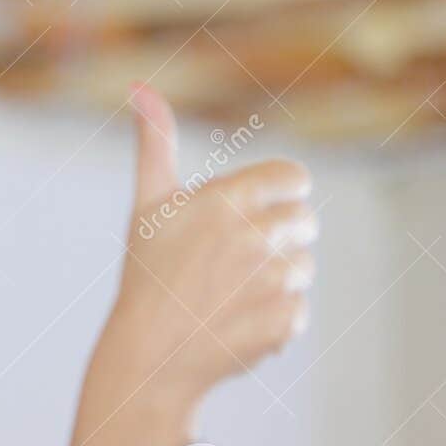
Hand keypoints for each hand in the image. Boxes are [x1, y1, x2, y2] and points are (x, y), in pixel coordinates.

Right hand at [67, 83, 316, 445]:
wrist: (146, 357)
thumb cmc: (147, 276)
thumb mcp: (148, 206)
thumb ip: (154, 144)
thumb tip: (140, 87)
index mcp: (225, 200)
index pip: (295, 179)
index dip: (279, 197)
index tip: (254, 216)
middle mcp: (252, 235)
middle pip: (304, 223)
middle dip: (278, 240)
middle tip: (233, 265)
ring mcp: (269, 280)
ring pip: (304, 268)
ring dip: (277, 282)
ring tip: (230, 297)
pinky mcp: (282, 321)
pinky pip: (300, 311)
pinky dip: (275, 322)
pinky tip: (236, 325)